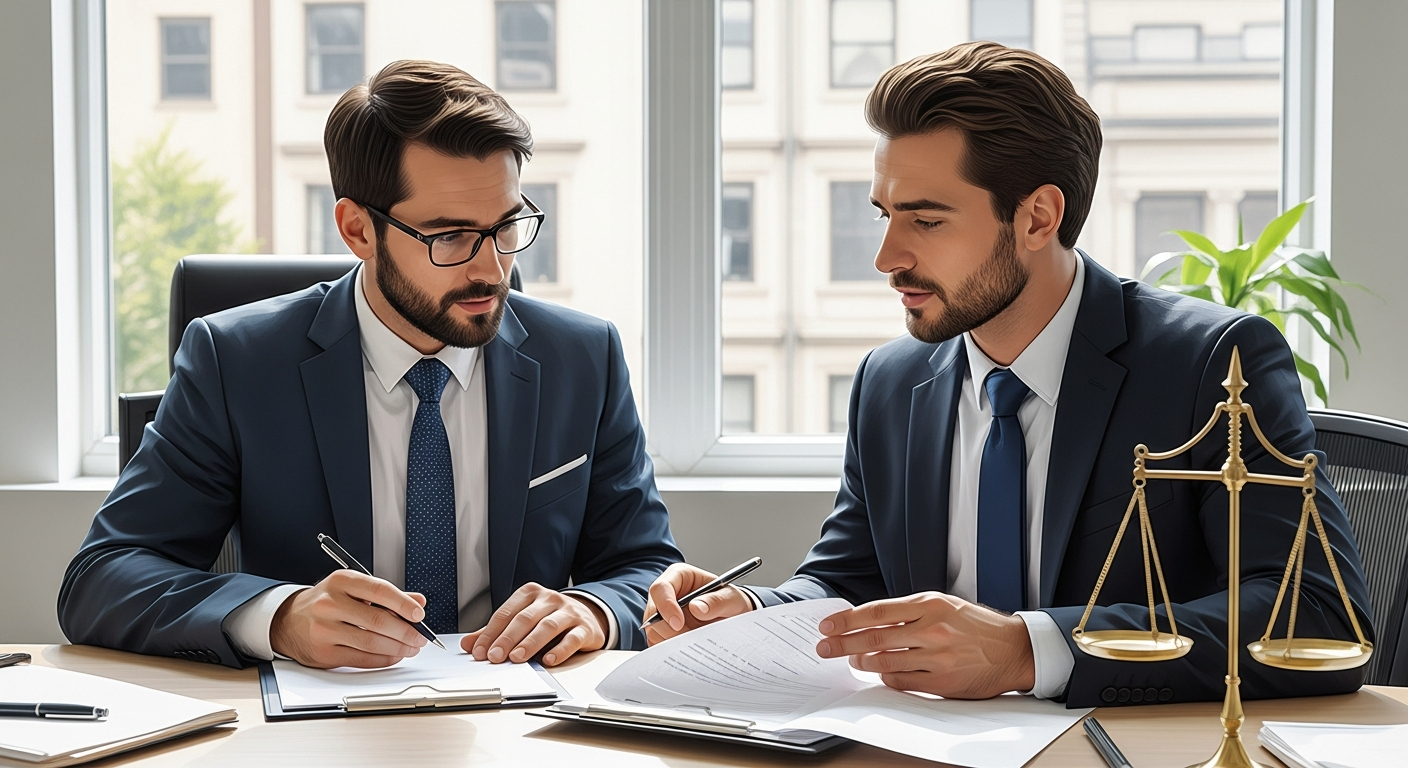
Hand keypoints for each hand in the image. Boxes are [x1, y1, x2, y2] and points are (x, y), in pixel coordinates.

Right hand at [270, 570, 428, 668]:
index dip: (403, 603)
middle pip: (377, 620)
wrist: (288, 621)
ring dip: (397, 647)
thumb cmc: (327, 602)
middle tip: (420, 637)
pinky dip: (383, 659)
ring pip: (370, 642)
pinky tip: (394, 655)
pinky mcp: (323, 653)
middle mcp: (330, 604)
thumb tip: (418, 602)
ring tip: (411, 647)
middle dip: (405, 631)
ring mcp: (324, 630)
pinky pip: (360, 659)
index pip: (379, 590)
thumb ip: (387, 595)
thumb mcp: (353, 589)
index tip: (419, 614)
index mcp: (341, 581)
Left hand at [461, 583, 606, 666]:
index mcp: (530, 594)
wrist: (588, 616)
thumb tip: (468, 644)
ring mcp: (569, 612)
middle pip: (525, 618)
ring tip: (517, 658)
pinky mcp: (585, 628)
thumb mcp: (523, 620)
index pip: (506, 612)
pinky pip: (572, 638)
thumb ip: (496, 631)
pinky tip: (548, 660)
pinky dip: (560, 650)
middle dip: (508, 639)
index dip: (491, 633)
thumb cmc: (550, 618)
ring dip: (530, 643)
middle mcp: (550, 599)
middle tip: (495, 657)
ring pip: (548, 626)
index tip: (480, 651)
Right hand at [643, 563, 752, 645]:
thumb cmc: (729, 602)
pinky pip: (657, 643)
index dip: (666, 606)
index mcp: (679, 576)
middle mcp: (666, 594)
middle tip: (689, 639)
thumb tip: (696, 608)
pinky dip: (669, 650)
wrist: (733, 617)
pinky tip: (687, 650)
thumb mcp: (731, 598)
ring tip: (694, 643)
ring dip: (670, 641)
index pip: (661, 588)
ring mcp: (662, 614)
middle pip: (652, 612)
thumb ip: (716, 601)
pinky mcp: (663, 632)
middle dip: (668, 629)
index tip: (678, 623)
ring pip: (652, 630)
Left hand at [815, 592, 1034, 698]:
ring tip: (852, 660)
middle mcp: (931, 629)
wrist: (1013, 648)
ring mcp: (937, 657)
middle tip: (824, 648)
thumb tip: (870, 620)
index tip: (827, 626)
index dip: (847, 620)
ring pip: (885, 661)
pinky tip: (879, 674)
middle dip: (843, 643)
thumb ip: (909, 611)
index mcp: (929, 604)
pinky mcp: (943, 681)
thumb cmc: (975, 625)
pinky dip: (886, 678)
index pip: (876, 611)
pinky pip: (902, 682)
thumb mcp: (943, 604)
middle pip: (874, 637)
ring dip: (862, 662)